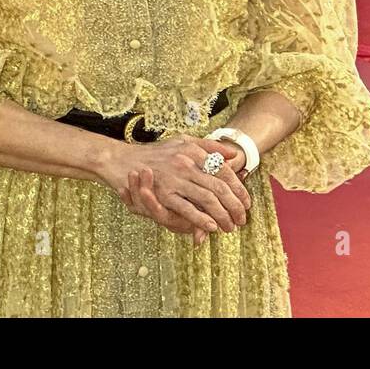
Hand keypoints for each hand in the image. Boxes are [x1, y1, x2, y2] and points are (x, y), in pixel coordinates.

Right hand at [104, 134, 250, 238]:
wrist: (123, 160)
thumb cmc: (154, 153)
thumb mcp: (182, 142)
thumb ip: (208, 147)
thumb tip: (233, 155)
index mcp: (193, 150)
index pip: (224, 171)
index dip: (238, 188)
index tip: (246, 202)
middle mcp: (187, 162)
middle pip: (219, 186)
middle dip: (234, 205)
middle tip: (242, 219)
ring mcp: (175, 178)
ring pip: (207, 199)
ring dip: (222, 215)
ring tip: (230, 226)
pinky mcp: (164, 193)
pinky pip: (187, 208)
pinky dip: (202, 219)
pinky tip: (211, 226)